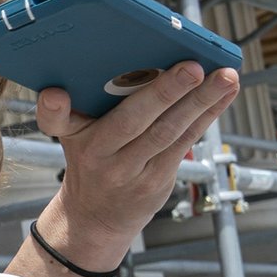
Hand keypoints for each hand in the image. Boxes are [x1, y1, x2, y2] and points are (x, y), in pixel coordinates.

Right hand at [32, 61, 242, 261]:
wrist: (95, 216)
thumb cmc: (91, 160)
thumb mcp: (76, 134)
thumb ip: (91, 104)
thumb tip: (144, 61)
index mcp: (73, 135)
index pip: (55, 121)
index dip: (52, 107)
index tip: (54, 93)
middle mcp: (98, 154)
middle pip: (131, 121)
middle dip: (165, 92)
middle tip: (192, 67)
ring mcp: (128, 171)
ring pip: (167, 131)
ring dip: (201, 102)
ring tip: (225, 77)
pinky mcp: (155, 180)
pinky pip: (184, 143)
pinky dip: (207, 115)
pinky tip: (224, 95)